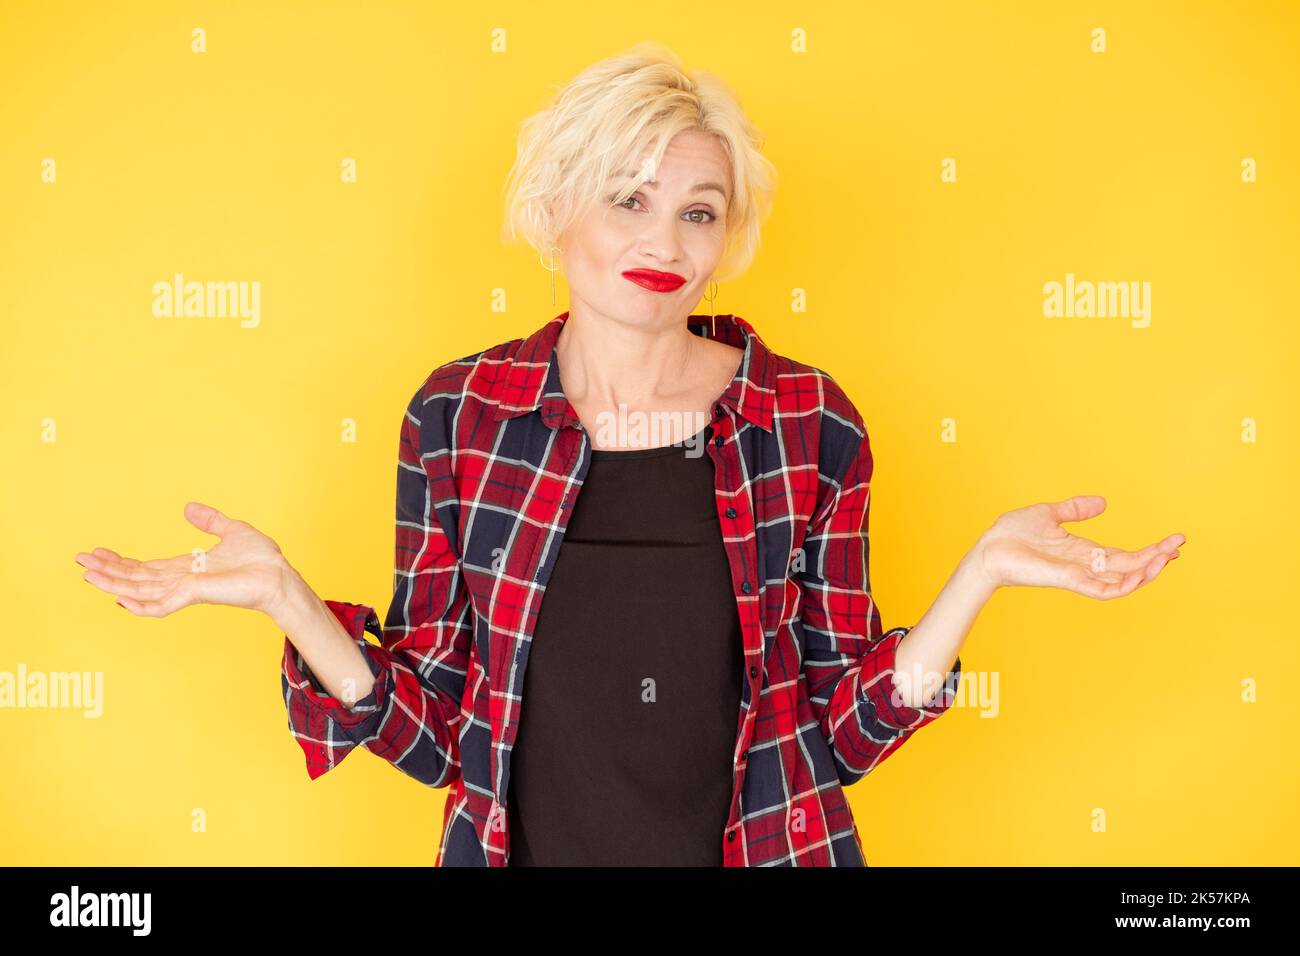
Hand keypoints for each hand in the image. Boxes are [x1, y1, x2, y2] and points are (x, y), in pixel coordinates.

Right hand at [75, 501, 302, 617]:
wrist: (279, 575)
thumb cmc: (261, 559)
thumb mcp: (231, 530)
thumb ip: (209, 520)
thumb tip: (188, 507)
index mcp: (186, 568)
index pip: (145, 567)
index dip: (120, 561)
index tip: (97, 552)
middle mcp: (181, 581)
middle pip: (136, 578)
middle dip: (107, 570)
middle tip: (79, 561)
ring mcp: (186, 590)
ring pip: (140, 590)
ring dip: (113, 583)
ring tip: (87, 575)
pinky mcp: (194, 595)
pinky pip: (161, 605)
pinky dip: (139, 604)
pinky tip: (119, 599)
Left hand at [972, 495, 1183, 599]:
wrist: (989, 548)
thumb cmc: (1012, 534)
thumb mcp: (1050, 514)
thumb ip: (1076, 509)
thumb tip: (1103, 502)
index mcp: (1085, 552)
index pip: (1126, 555)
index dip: (1151, 550)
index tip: (1175, 540)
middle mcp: (1087, 566)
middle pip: (1131, 568)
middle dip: (1157, 559)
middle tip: (1180, 547)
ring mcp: (1080, 576)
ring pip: (1123, 581)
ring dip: (1147, 571)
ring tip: (1167, 558)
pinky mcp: (1069, 581)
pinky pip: (1104, 590)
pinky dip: (1125, 583)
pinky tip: (1142, 571)